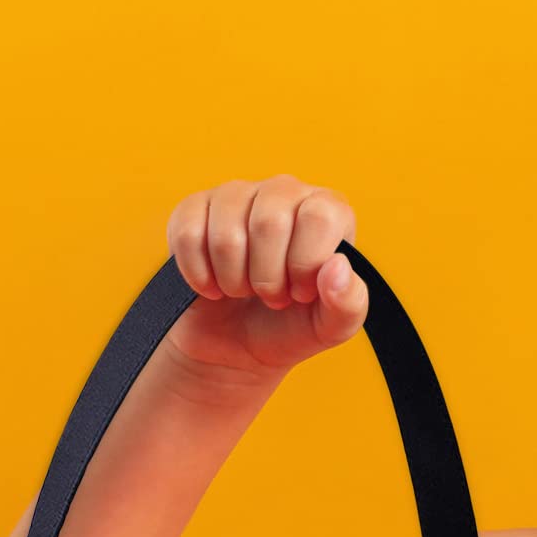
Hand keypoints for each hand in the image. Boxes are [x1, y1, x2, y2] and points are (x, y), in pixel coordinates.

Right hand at [160, 175, 368, 391]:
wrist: (237, 344)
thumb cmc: (291, 326)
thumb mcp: (331, 327)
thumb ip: (348, 303)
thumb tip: (337, 266)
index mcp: (328, 212)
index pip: (319, 217)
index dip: (306, 264)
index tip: (301, 292)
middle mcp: (284, 192)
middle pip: (270, 223)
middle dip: (267, 278)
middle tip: (272, 297)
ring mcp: (237, 195)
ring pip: (226, 233)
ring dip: (233, 280)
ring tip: (244, 291)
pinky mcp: (194, 208)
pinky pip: (188, 234)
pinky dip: (199, 275)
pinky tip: (213, 286)